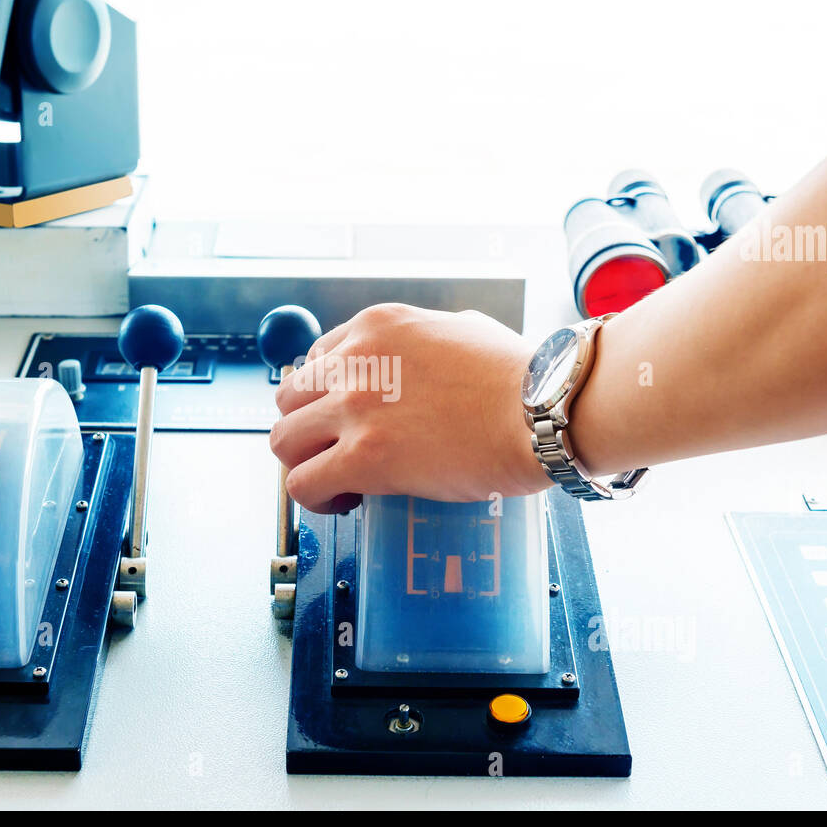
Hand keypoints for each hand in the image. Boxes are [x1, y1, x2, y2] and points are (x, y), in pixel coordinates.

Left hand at [270, 303, 552, 513]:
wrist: (542, 409)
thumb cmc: (521, 376)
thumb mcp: (462, 329)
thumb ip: (423, 342)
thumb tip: (418, 365)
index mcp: (377, 325)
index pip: (316, 360)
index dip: (326, 396)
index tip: (345, 419)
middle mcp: (355, 360)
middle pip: (290, 398)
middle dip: (308, 428)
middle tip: (336, 451)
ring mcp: (355, 408)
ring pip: (284, 440)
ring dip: (305, 463)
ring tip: (337, 480)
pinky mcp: (364, 457)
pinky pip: (303, 483)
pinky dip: (315, 498)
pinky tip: (345, 501)